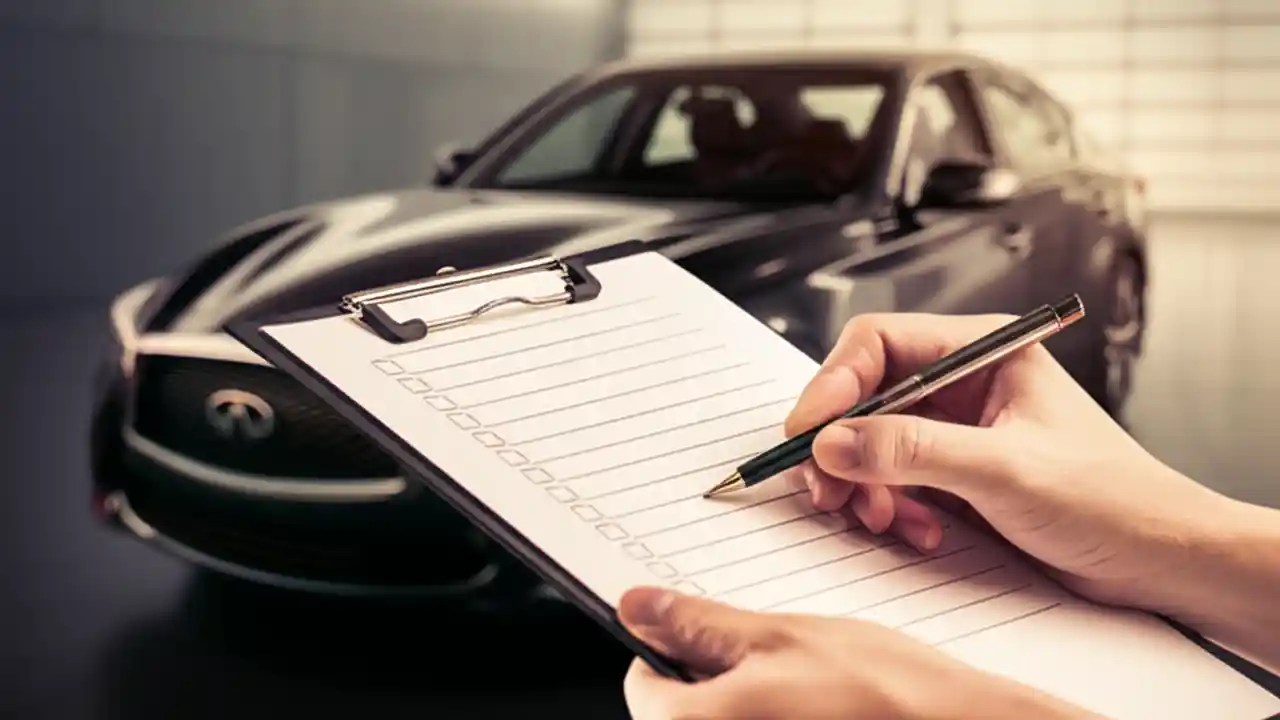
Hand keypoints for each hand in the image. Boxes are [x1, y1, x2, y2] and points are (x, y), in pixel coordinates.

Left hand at [618, 585, 1097, 719]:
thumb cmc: (883, 687)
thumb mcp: (780, 635)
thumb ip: (697, 624)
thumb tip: (638, 606)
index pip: (643, 687)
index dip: (670, 650)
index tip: (706, 635)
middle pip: (681, 713)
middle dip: (713, 679)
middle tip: (773, 659)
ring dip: (746, 698)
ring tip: (805, 684)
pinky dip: (775, 714)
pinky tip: (818, 707)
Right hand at [786, 312, 1279, 668]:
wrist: (1156, 557)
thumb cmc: (1110, 498)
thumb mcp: (1004, 470)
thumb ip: (913, 451)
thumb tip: (834, 441)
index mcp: (982, 351)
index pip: (879, 343)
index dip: (833, 384)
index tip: (806, 432)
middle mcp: (963, 381)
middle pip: (864, 394)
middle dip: (841, 445)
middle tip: (828, 489)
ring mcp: (955, 427)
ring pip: (869, 440)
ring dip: (862, 483)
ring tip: (881, 520)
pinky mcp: (953, 470)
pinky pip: (891, 478)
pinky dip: (889, 506)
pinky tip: (916, 531)